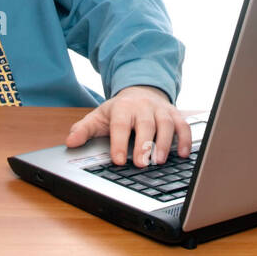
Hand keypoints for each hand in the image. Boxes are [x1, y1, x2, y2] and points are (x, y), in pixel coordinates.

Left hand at [65, 85, 191, 166]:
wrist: (140, 92)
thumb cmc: (119, 110)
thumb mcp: (98, 117)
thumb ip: (84, 130)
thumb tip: (70, 142)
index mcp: (122, 108)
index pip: (120, 125)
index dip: (119, 143)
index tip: (118, 160)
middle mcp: (143, 107)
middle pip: (145, 124)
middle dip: (144, 144)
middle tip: (141, 164)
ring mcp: (161, 110)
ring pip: (166, 124)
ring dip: (165, 143)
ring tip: (160, 161)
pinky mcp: (175, 114)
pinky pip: (184, 125)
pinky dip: (186, 139)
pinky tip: (184, 154)